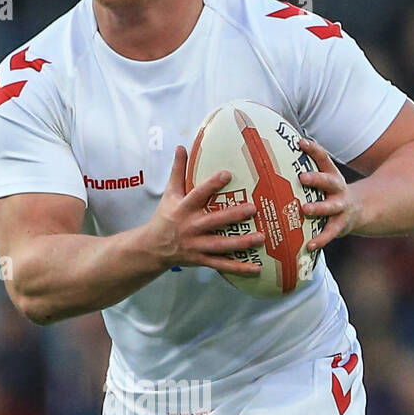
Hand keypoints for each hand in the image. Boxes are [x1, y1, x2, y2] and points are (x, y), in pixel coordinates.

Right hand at [144, 145, 264, 276]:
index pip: (198, 194)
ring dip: (241, 243)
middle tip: (253, 208)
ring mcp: (196, 246)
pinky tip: (256, 268)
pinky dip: (238, 268)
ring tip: (260, 237)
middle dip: (233, 216)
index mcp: (183, 208)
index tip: (228, 174)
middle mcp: (190, 227)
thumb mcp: (169, 194)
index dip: (212, 184)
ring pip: (221, 245)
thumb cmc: (165, 217)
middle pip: (213, 221)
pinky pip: (221, 265)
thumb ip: (177, 171)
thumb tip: (181, 146)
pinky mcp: (201, 260)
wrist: (153, 248)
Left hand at [297, 136, 365, 250]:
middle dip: (316, 179)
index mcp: (332, 175)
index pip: (324, 158)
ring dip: (318, 208)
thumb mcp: (324, 180)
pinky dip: (321, 240)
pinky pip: (330, 233)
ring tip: (304, 209)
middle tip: (302, 177)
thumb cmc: (330, 194)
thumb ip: (306, 174)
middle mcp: (338, 189)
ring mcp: (341, 207)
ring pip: (331, 207)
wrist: (359, 210)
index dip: (314, 149)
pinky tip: (309, 245)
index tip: (301, 142)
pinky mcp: (341, 225)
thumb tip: (275, 160)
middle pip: (329, 181)